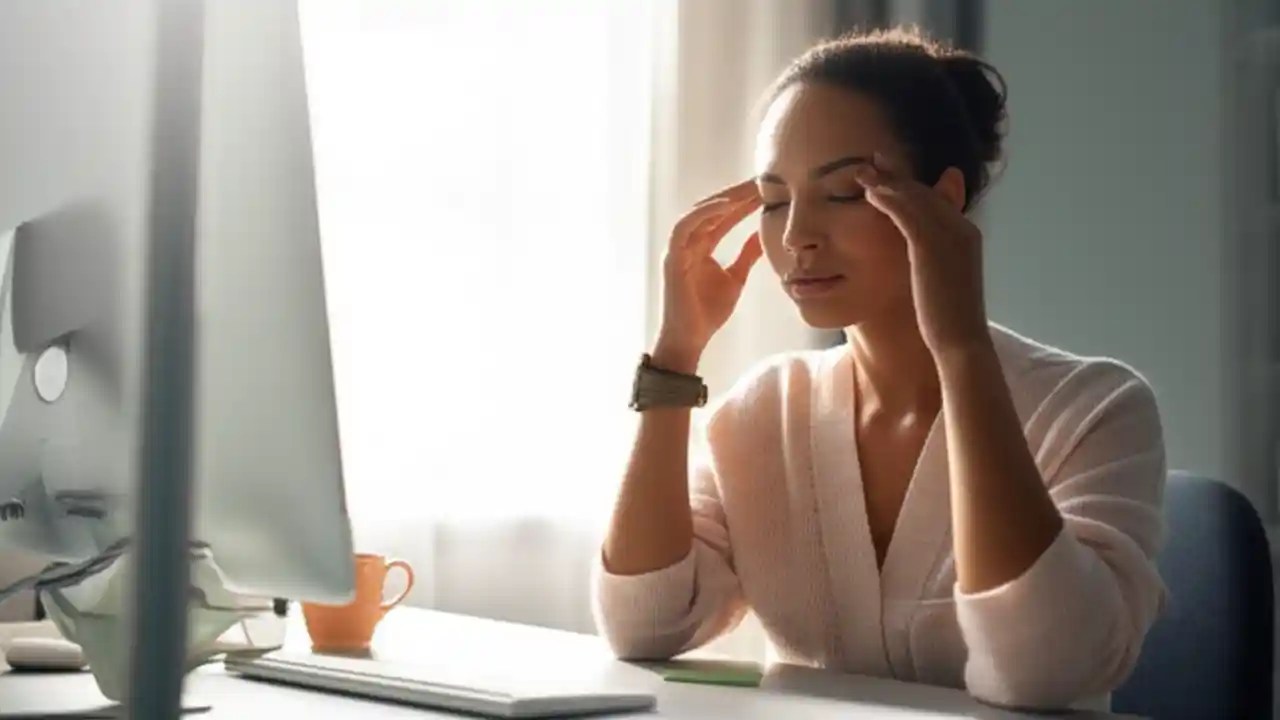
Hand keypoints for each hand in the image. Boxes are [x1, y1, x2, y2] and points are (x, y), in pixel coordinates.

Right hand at [655, 180, 762, 370]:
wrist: (690, 339)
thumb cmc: (707, 313)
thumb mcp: (736, 277)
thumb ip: (746, 256)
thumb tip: (763, 236)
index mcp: (701, 245)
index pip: (723, 215)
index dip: (743, 201)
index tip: (766, 188)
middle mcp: (688, 242)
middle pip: (712, 209)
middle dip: (736, 194)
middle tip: (761, 179)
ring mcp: (678, 248)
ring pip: (699, 213)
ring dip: (724, 199)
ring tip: (748, 189)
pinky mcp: (672, 258)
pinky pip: (684, 228)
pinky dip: (704, 215)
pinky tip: (726, 206)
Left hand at [855, 153, 990, 359]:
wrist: (961, 342)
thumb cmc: (949, 322)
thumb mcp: (943, 285)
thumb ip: (934, 265)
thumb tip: (925, 264)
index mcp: (967, 237)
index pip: (937, 203)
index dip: (912, 188)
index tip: (891, 176)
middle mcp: (963, 230)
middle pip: (926, 193)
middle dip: (898, 176)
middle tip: (874, 160)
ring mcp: (950, 236)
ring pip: (914, 198)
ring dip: (887, 181)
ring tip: (863, 170)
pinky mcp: (931, 246)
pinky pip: (906, 212)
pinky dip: (887, 198)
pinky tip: (869, 192)